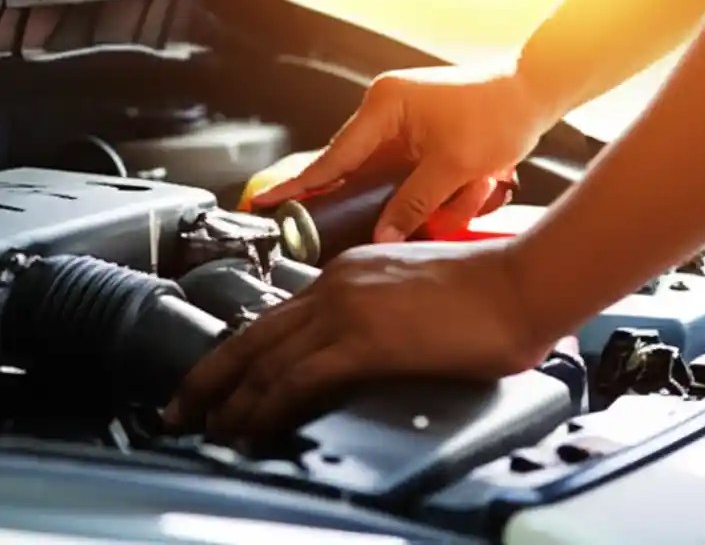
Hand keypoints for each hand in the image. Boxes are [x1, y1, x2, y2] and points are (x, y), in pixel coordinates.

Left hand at [161, 240, 553, 441]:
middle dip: (210, 377)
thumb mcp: (414, 295)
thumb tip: (364, 349)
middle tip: (181, 408)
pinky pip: (299, 378)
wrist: (522, 282)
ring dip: (232, 402)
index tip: (217, 380)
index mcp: (346, 272)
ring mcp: (347, 309)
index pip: (274, 316)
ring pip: (267, 360)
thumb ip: (378, 315)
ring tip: (211, 432)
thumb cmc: (486, 293)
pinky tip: (253, 429)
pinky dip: (267, 407)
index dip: (237, 353)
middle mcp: (335, 284)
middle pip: (253, 335)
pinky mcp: (367, 340)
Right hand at [250, 67, 558, 242]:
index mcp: (383, 106)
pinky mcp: (416, 132)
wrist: (535, 91)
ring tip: (474, 184)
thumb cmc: (499, 114)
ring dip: (429, 193)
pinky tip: (472, 184)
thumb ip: (413, 204)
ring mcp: (399, 120)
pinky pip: (408, 171)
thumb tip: (381, 236)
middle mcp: (384, 109)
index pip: (332, 158)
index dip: (299, 187)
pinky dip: (435, 187)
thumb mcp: (455, 168)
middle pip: (358, 170)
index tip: (266, 202)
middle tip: (379, 218)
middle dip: (380, 199)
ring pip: (389, 176)